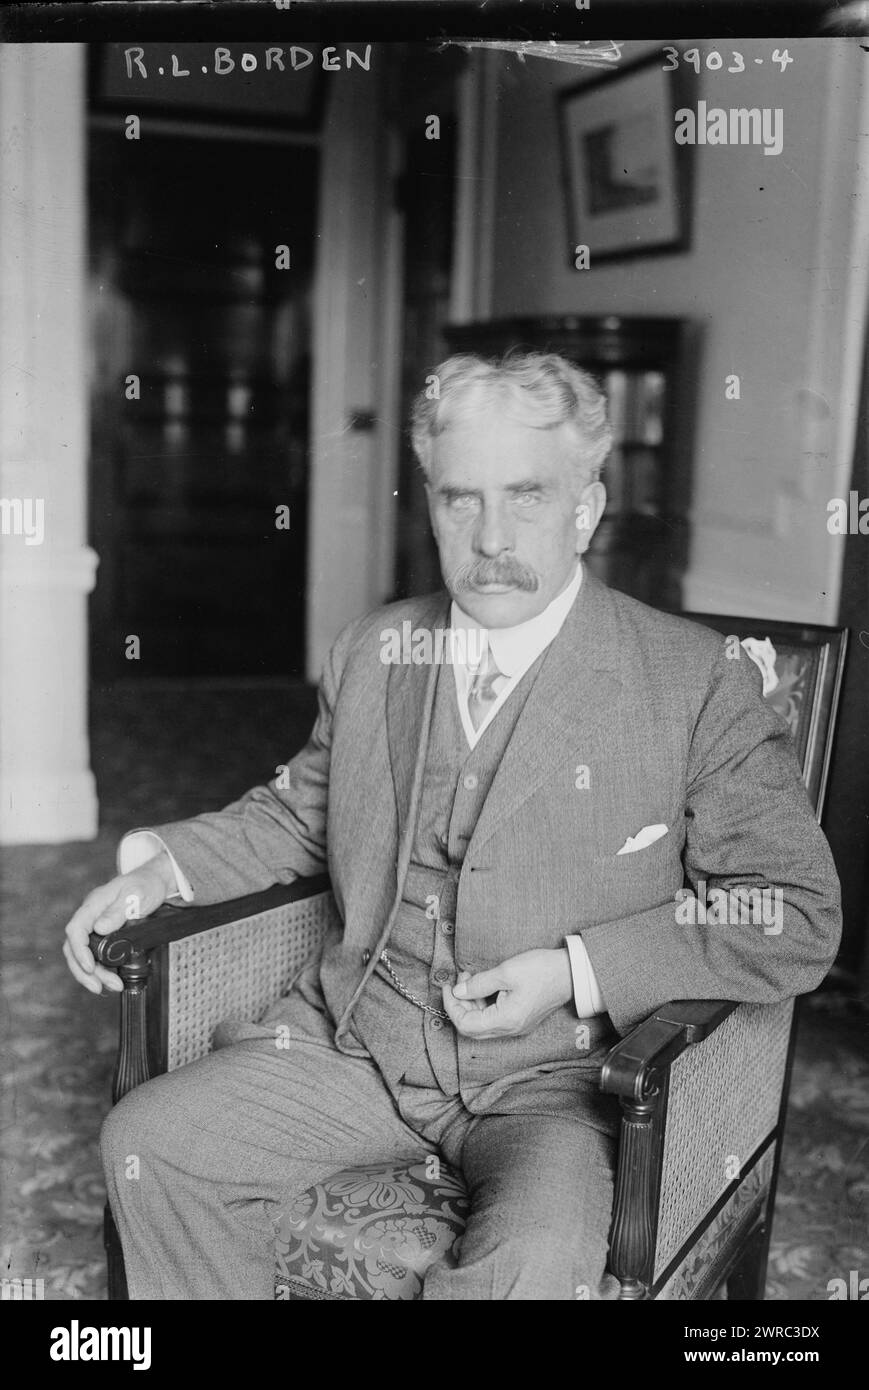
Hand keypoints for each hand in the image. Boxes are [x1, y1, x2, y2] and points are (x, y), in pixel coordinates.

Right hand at [62, 851, 176, 994]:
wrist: (155, 882)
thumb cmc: (145, 884)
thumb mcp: (136, 894)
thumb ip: (118, 910)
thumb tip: (100, 928)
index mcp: (94, 904)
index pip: (75, 930)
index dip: (79, 951)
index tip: (90, 966)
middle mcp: (91, 917)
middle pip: (74, 948)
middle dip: (84, 971)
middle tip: (100, 987)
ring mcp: (96, 928)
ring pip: (84, 956)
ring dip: (94, 975)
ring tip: (112, 987)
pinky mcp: (105, 936)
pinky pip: (96, 956)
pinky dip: (101, 971)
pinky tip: (111, 980)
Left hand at [441, 948, 573, 1038]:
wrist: (570, 972)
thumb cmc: (541, 970)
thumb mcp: (506, 972)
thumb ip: (478, 984)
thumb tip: (458, 992)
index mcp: (506, 1020)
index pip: (466, 1024)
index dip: (452, 1006)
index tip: (447, 987)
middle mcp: (510, 1028)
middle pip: (473, 1028)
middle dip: (460, 1005)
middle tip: (458, 981)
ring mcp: (516, 1026)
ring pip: (483, 1023)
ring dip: (472, 1003)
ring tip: (470, 978)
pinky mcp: (520, 1018)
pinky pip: (494, 1018)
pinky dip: (483, 1004)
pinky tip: (483, 985)